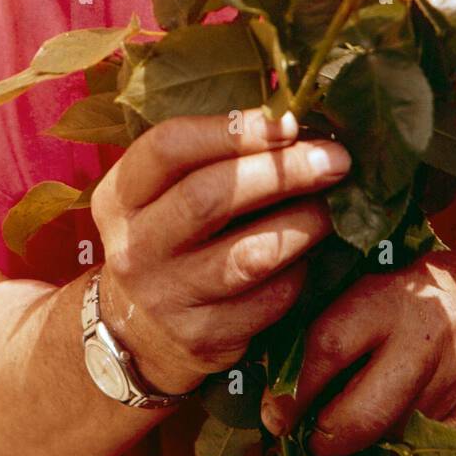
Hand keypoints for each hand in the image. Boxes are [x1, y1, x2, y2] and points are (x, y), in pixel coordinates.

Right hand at [90, 107, 350, 396]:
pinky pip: (270, 299)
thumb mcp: (162, 194)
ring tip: (335, 205)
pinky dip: (301, 271)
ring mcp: (167, 297)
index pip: (169, 147)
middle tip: (335, 159)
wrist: (138, 333)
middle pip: (211, 197)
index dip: (233, 131)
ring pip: (250, 254)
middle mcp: (134, 247)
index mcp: (120, 196)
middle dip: (283, 172)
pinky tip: (313, 253)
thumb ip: (208, 156)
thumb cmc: (170, 237)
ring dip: (305, 222)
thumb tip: (292, 117)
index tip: (288, 121)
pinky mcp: (203, 338)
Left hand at [260, 241, 455, 455]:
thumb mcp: (407, 276)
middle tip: (309, 438)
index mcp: (398, 298)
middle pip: (357, 415)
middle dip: (325, 436)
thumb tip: (293, 354)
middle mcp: (425, 345)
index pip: (329, 345)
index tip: (277, 407)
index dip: (296, 386)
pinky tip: (408, 421)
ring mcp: (454, 390)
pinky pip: (424, 447)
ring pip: (389, 435)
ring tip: (353, 427)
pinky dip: (407, 443)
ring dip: (367, 442)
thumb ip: (360, 309)